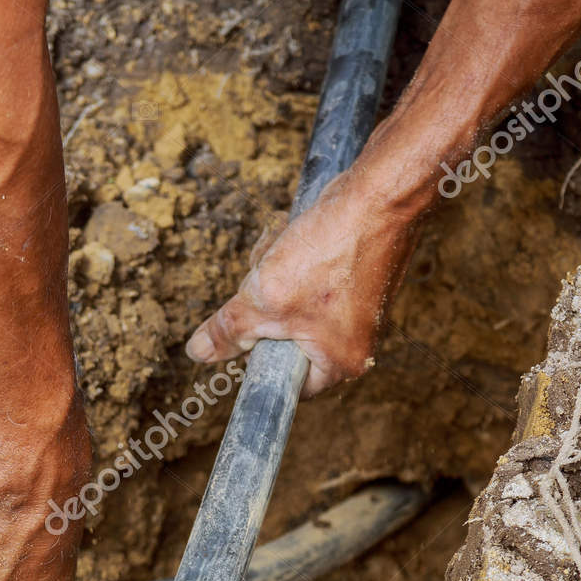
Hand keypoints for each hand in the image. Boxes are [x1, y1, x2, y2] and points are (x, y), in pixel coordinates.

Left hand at [184, 172, 424, 396]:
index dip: (258, 359)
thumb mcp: (265, 298)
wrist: (379, 196)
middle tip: (265, 282)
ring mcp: (355, 309)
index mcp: (340, 362)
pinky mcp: (351, 279)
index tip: (244, 335)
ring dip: (273, 276)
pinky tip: (293, 235)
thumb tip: (200, 353)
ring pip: (288, 304)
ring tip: (283, 249)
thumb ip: (229, 330)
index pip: (287, 385)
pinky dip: (291, 258)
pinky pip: (305, 279)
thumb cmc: (332, 251)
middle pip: (283, 339)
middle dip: (263, 306)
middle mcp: (354, 342)